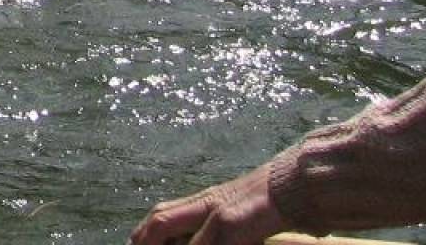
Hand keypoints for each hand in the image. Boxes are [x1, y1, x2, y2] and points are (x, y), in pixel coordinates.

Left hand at [131, 163, 285, 244]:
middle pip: (161, 218)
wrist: (292, 187)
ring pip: (178, 232)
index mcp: (203, 201)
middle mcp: (205, 204)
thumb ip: (210, 224)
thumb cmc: (265, 205)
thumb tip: (192, 237)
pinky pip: (205, 244)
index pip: (163, 213)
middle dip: (144, 238)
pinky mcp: (231, 223)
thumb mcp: (233, 211)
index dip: (144, 230)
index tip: (134, 242)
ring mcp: (216, 213)